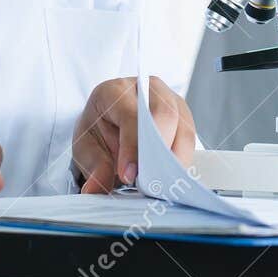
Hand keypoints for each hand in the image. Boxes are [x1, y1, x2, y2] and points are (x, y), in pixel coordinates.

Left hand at [71, 76, 195, 193]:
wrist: (110, 122)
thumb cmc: (99, 130)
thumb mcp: (86, 148)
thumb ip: (94, 166)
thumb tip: (97, 188)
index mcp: (115, 90)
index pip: (131, 114)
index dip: (132, 146)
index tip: (128, 175)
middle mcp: (147, 88)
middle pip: (165, 114)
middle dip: (159, 152)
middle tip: (150, 182)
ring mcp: (170, 99)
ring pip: (184, 127)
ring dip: (175, 160)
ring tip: (161, 185)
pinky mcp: (184, 115)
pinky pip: (190, 139)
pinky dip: (182, 161)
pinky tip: (171, 178)